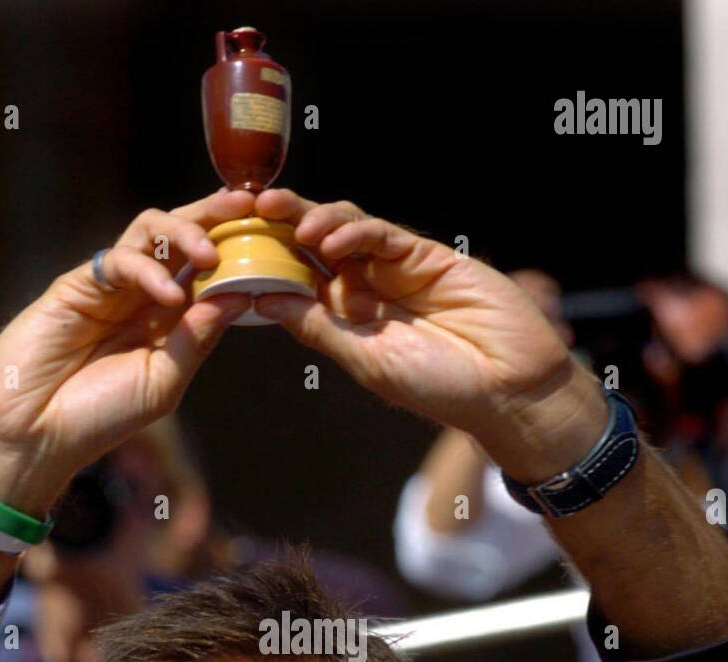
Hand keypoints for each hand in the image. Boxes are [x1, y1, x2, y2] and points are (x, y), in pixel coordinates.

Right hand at [0, 190, 255, 513]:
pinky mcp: (76, 286)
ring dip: (184, 233)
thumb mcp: (164, 382)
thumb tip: (239, 297)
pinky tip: (167, 294)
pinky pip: (116, 261)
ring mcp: (108, 287)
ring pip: (150, 233)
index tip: (273, 234)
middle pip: (182, 237)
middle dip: (216, 217)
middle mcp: (141, 296)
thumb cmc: (99, 417)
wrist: (37, 435)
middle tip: (249, 206)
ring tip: (209, 255)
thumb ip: (197, 340)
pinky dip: (146, 270)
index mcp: (167, 320)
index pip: (208, 269)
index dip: (238, 248)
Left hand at [251, 190, 607, 482]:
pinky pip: (380, 233)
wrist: (505, 386)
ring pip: (341, 228)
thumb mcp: (363, 360)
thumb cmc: (437, 386)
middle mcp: (364, 288)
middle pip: (310, 245)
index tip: (223, 250)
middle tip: (239, 209)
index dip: (260, 261)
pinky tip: (327, 236)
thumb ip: (317, 328)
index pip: (293, 279)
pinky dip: (352, 228)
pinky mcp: (424, 254)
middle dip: (274, 225)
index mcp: (343, 318)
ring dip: (306, 218)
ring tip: (276, 216)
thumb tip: (261, 302)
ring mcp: (393, 268)